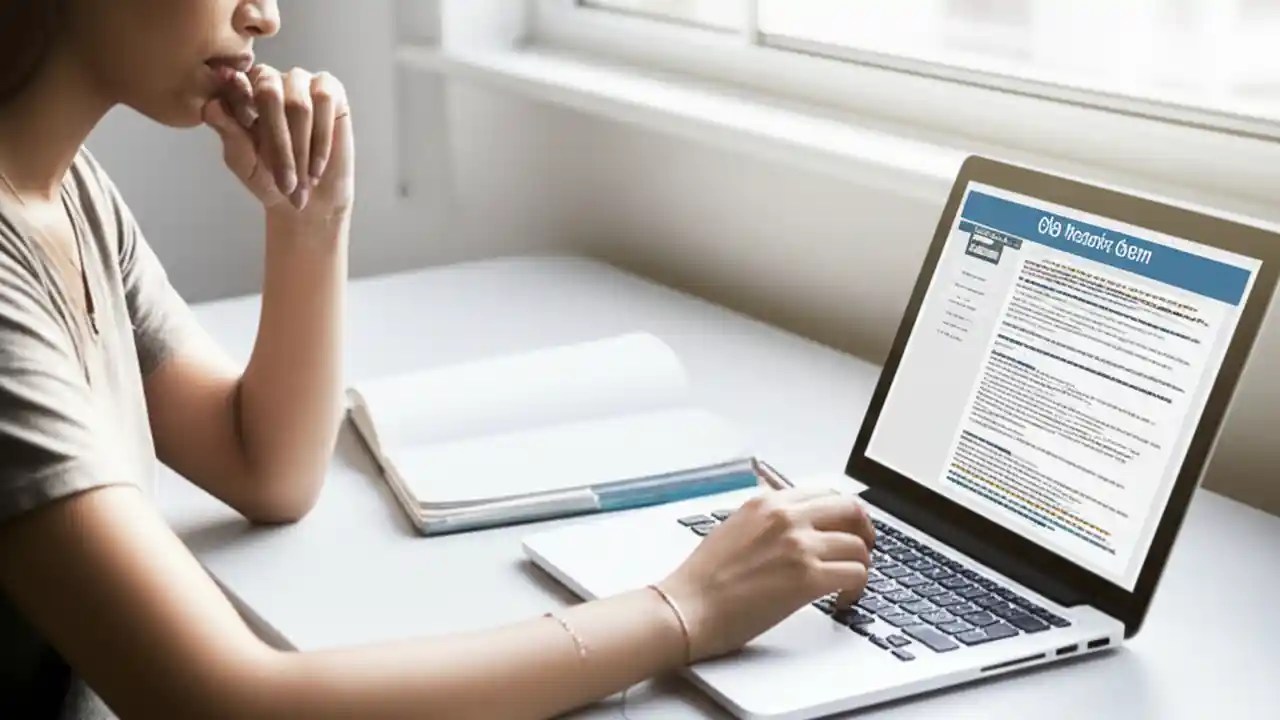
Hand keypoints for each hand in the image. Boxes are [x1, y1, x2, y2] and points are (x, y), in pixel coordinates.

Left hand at [202, 65, 353, 216]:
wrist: (308, 200)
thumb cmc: (271, 179)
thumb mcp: (243, 160)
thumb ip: (228, 132)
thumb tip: (210, 106)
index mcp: (241, 92)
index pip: (236, 85)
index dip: (242, 106)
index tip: (249, 130)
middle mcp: (270, 80)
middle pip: (269, 93)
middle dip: (278, 141)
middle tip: (284, 181)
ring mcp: (300, 82)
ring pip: (299, 104)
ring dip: (301, 149)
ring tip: (302, 181)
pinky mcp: (329, 90)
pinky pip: (325, 102)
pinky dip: (321, 140)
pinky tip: (317, 167)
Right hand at [658, 487, 874, 661]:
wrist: (689, 608)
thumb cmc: (704, 579)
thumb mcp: (734, 528)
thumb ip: (767, 519)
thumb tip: (796, 523)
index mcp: (767, 502)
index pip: (825, 493)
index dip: (845, 513)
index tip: (850, 528)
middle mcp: (786, 517)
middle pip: (850, 510)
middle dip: (864, 531)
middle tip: (863, 550)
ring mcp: (799, 546)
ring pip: (858, 546)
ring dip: (860, 566)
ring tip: (847, 584)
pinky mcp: (807, 578)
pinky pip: (855, 575)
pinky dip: (856, 589)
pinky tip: (842, 600)